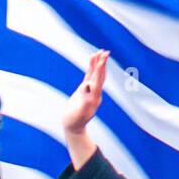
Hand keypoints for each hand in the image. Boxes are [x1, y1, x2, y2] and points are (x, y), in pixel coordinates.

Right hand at [62, 50, 109, 169]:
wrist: (73, 127)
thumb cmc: (73, 122)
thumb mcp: (77, 114)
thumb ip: (83, 103)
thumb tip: (87, 91)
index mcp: (94, 98)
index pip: (98, 80)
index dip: (100, 70)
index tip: (102, 60)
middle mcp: (95, 93)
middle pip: (99, 76)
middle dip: (102, 64)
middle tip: (105, 52)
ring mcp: (90, 91)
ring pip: (95, 75)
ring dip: (97, 63)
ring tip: (99, 52)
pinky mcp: (84, 91)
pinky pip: (89, 77)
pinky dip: (90, 68)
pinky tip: (91, 60)